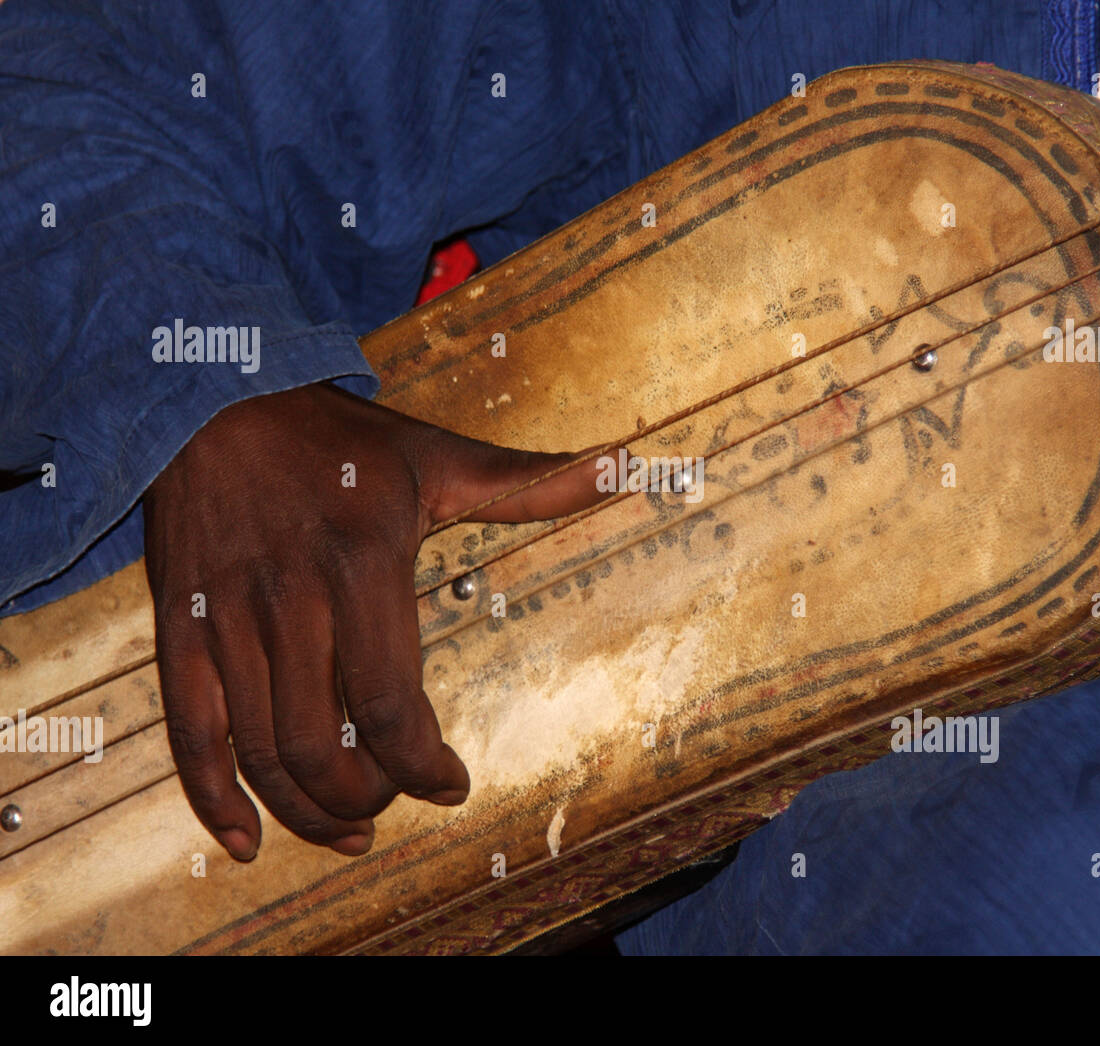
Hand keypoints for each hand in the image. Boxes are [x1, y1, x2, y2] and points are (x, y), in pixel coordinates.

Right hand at [142, 381, 606, 859]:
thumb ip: (530, 482)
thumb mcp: (439, 458)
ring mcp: (227, 619)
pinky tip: (245, 837)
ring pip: (262, 751)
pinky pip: (190, 731)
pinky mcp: (179, 627)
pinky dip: (214, 797)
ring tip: (347, 828)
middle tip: (394, 801)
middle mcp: (291, 601)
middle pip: (323, 747)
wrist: (216, 399)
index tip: (451, 785)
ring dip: (307, 811)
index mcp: (363, 566)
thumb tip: (624, 465)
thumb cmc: (339, 439)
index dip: (424, 768)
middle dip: (367, 798)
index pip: (393, 706)